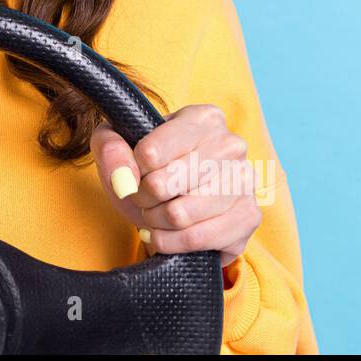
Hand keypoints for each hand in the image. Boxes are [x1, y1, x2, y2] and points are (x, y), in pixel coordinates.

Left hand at [90, 104, 260, 266]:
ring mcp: (245, 181)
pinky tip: (166, 235)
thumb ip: (110, 147)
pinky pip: (199, 238)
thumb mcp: (118, 147)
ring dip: (156, 221)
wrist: (172, 203)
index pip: (150, 152)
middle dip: (143, 198)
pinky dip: (172, 242)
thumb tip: (124, 173)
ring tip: (156, 214)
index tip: (134, 173)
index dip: (132, 171)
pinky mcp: (249, 216)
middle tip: (143, 198)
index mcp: (202, 118)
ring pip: (180, 214)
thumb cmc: (148, 169)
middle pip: (163, 184)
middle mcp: (231, 144)